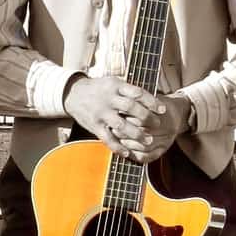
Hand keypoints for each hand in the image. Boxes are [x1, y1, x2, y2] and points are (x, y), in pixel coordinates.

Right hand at [68, 77, 188, 162]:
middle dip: (147, 117)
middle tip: (158, 124)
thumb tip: (152, 97)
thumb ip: (129, 90)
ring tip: (148, 140)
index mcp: (116, 86)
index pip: (137, 93)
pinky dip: (118, 147)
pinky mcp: (94, 125)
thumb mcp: (113, 82)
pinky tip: (128, 152)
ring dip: (136, 134)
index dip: (152, 101)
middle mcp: (109, 99)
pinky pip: (107, 138)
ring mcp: (101, 113)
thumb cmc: (98, 88)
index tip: (163, 109)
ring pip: (121, 125)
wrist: (73, 93)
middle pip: (131, 108)